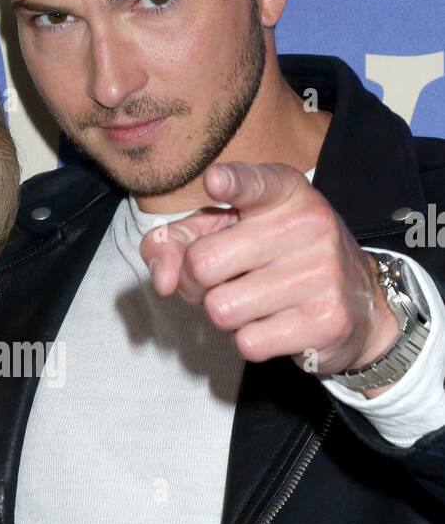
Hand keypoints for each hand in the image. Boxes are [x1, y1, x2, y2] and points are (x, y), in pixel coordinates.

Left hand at [140, 161, 400, 383]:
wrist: (359, 305)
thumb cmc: (275, 261)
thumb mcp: (227, 234)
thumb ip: (178, 242)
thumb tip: (163, 279)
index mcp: (284, 192)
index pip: (254, 183)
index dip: (231, 183)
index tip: (214, 181)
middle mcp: (308, 223)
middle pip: (203, 263)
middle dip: (196, 283)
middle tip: (224, 281)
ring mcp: (322, 272)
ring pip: (221, 309)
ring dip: (226, 314)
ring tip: (256, 302)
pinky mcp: (326, 319)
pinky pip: (248, 342)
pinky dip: (251, 340)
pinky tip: (277, 324)